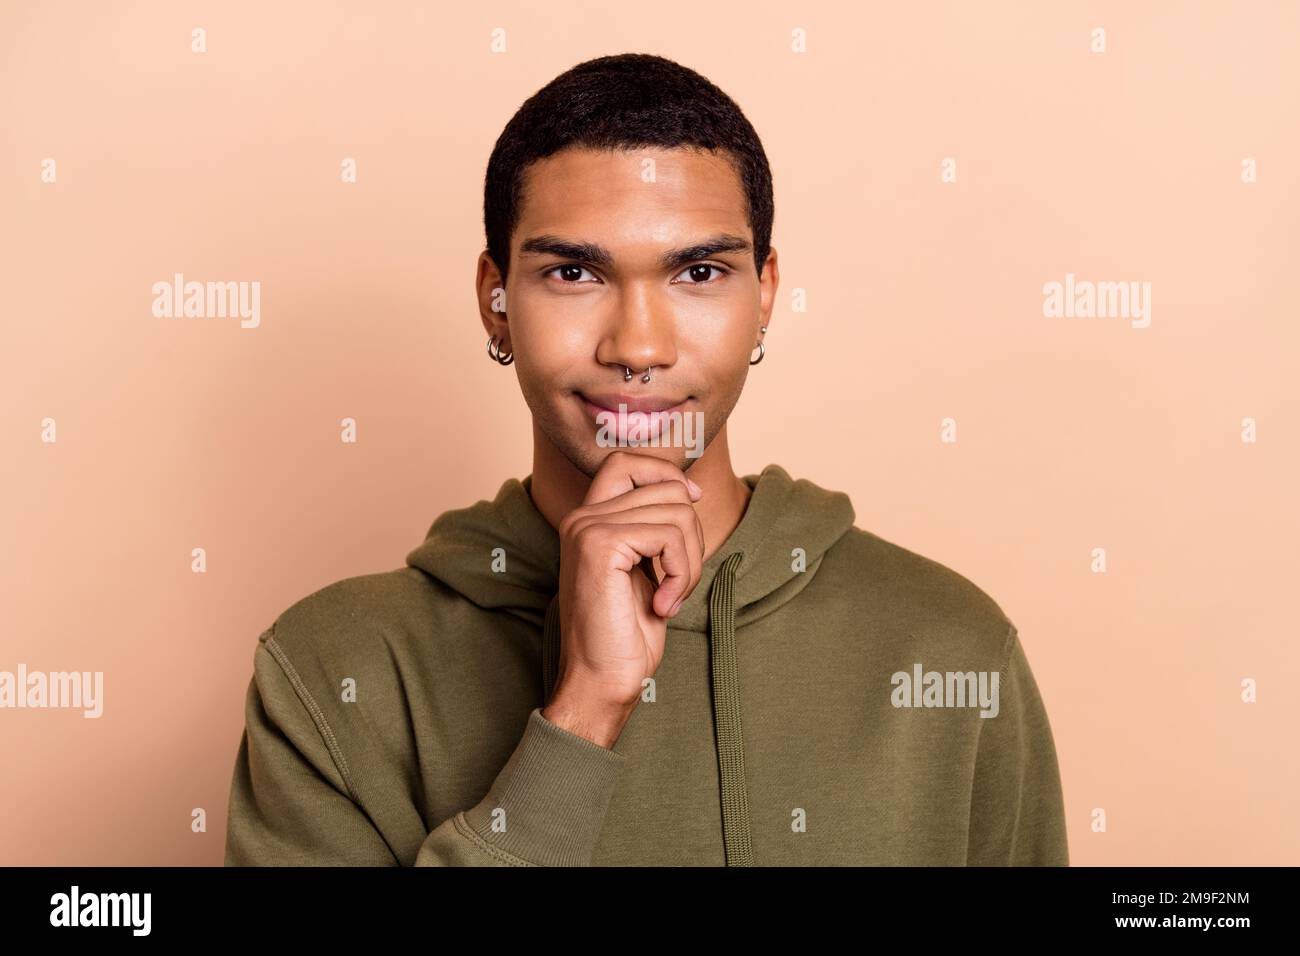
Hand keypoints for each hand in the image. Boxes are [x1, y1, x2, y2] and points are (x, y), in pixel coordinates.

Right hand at [541, 451, 705, 747]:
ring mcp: (587, 527)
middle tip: (677, 582)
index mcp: (588, 520)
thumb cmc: (625, 636)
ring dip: (688, 561)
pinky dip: (681, 574)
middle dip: (691, 536)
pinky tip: (663, 605)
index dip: (665, 473)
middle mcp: (582, 516)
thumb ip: (655, 528)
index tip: (692, 501)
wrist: (600, 681)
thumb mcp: (646, 570)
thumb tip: (690, 491)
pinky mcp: (600, 544)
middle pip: (667, 489)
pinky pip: (669, 536)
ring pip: (677, 512)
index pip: (626, 461)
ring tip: (670, 597)